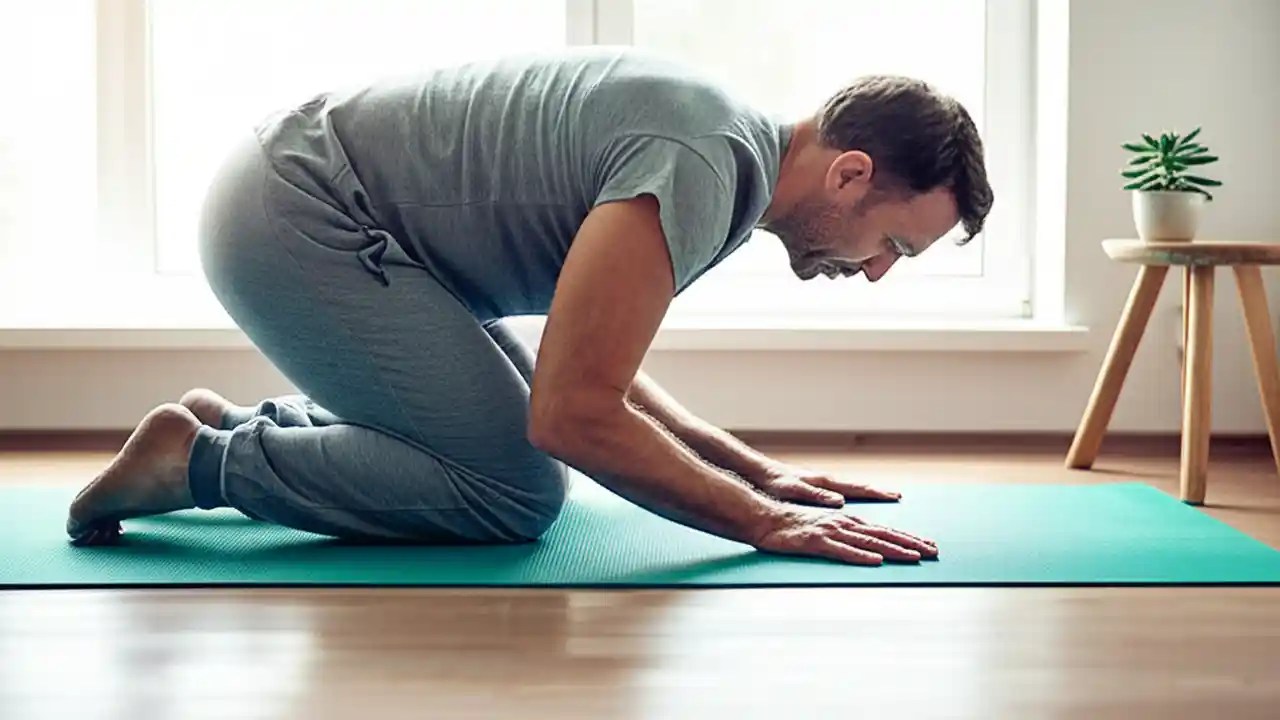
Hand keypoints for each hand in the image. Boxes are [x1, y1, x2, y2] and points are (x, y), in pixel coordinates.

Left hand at [748, 462, 901, 507]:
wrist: (760, 472)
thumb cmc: (775, 483)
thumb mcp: (794, 491)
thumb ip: (817, 496)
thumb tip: (840, 501)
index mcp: (825, 483)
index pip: (857, 488)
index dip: (877, 494)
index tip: (895, 496)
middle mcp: (828, 481)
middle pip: (860, 487)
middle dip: (880, 492)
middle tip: (899, 497)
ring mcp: (823, 483)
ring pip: (852, 489)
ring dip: (869, 493)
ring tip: (886, 497)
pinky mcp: (817, 487)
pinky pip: (842, 491)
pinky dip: (855, 494)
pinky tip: (857, 500)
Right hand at [753, 504, 938, 565]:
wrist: (765, 518)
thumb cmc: (793, 525)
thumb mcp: (824, 527)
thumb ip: (845, 535)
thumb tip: (869, 548)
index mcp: (847, 520)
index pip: (884, 530)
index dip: (907, 537)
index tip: (928, 544)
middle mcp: (844, 523)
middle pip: (883, 534)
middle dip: (910, 543)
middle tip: (934, 552)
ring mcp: (831, 532)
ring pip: (868, 542)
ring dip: (893, 550)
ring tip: (914, 557)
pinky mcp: (817, 542)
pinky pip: (842, 551)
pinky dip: (860, 556)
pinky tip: (875, 562)